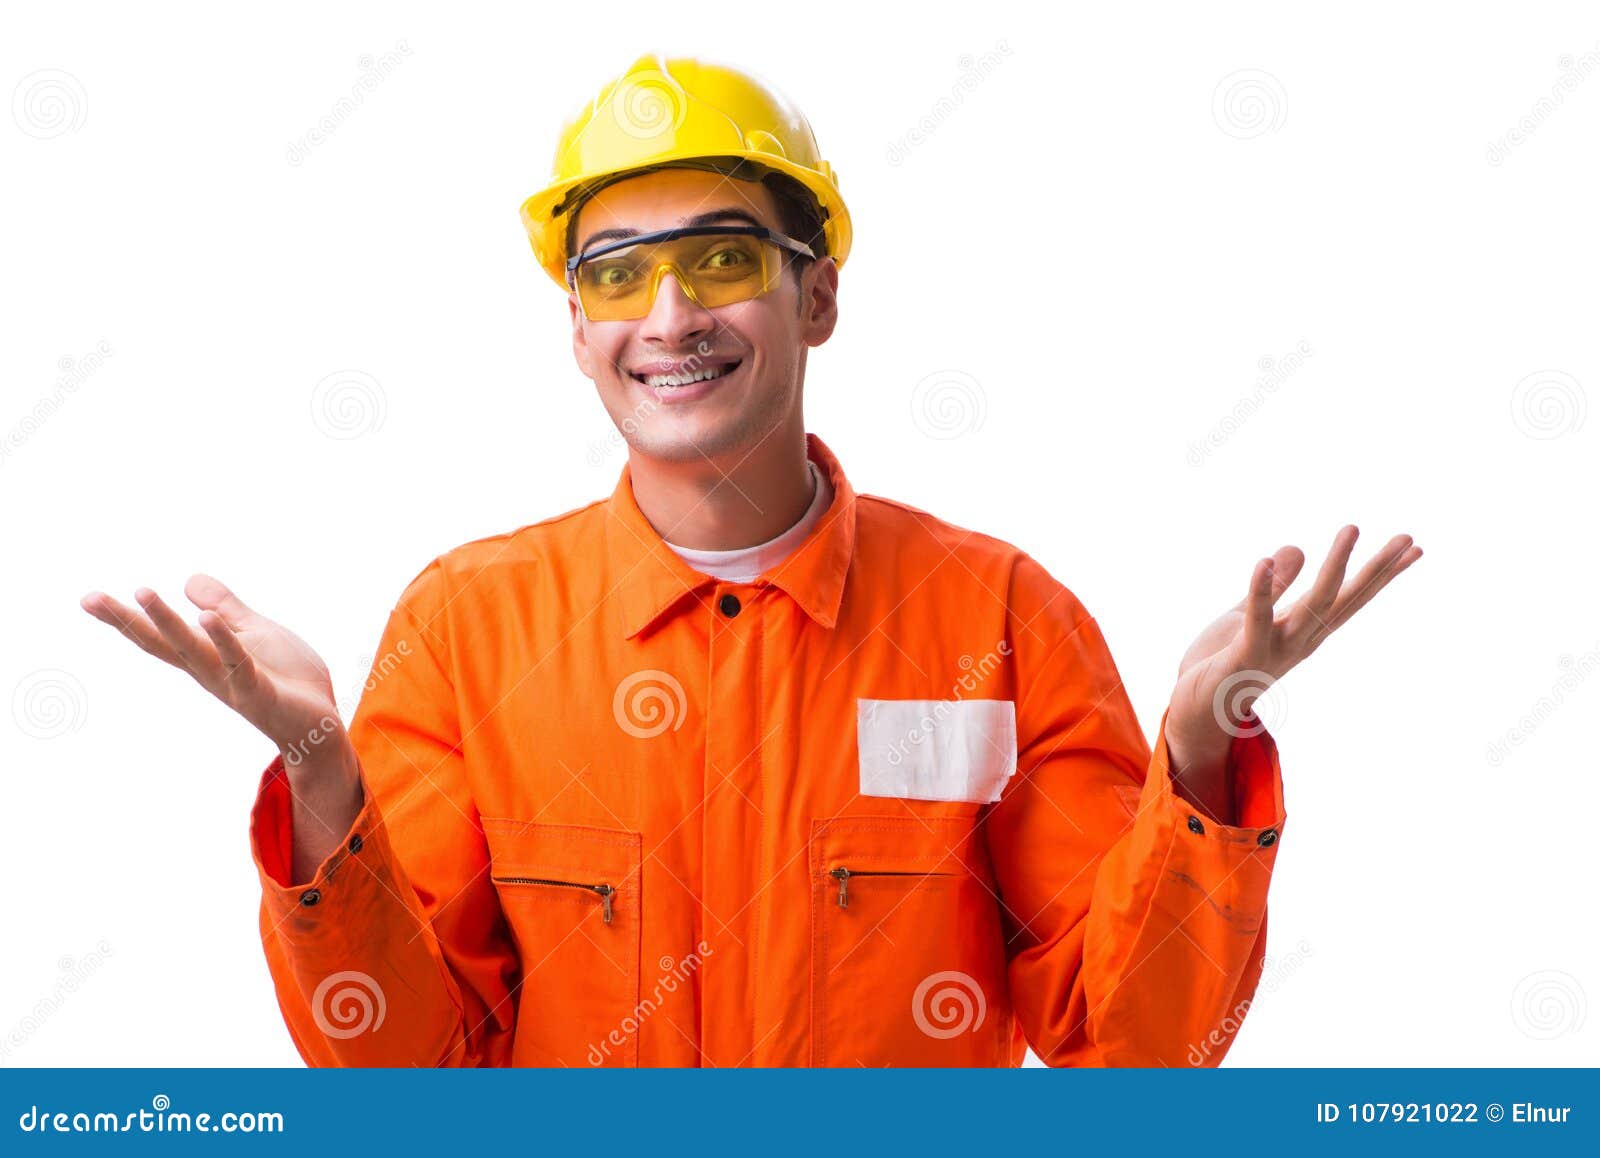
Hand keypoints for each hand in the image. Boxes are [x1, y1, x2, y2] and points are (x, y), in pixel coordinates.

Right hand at [80, 573, 342, 762]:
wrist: (320, 725)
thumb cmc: (287, 680)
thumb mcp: (255, 632)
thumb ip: (225, 608)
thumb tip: (188, 580)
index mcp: (207, 655)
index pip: (160, 634)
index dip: (126, 618)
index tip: (88, 599)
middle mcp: (210, 671)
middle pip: (162, 643)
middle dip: (128, 621)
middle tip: (90, 599)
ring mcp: (232, 683)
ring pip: (193, 650)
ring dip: (168, 622)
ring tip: (142, 592)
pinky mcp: (260, 692)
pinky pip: (238, 664)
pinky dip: (223, 641)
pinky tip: (206, 617)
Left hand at [1165, 526, 1422, 813]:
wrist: (1195, 710)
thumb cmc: (1222, 662)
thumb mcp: (1249, 615)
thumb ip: (1274, 586)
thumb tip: (1296, 547)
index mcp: (1303, 629)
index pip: (1349, 596)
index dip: (1380, 574)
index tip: (1414, 548)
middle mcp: (1299, 640)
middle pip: (1344, 599)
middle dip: (1376, 570)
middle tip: (1408, 538)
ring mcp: (1276, 649)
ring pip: (1314, 604)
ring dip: (1334, 565)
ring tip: (1352, 528)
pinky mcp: (1244, 655)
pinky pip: (1256, 619)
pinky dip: (1260, 592)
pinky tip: (1264, 560)